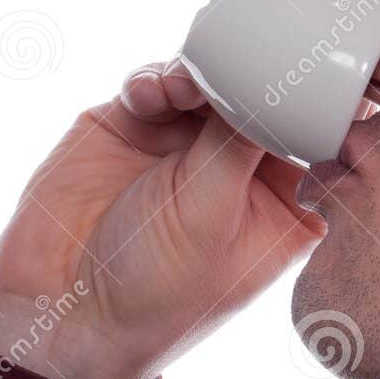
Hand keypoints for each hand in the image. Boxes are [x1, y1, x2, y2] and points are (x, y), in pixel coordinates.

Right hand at [0, 58, 324, 378]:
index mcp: (285, 202)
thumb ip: (240, 139)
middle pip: (261, 96)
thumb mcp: (212, 213)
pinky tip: (147, 96)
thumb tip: (272, 76)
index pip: (314, 135)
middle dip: (248, 77)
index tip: (309, 68)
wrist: (65, 310)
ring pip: (208, 82)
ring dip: (197, 75)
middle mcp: (240, 170)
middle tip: (232, 71)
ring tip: (182, 86)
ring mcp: (187, 147)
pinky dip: (153, 81)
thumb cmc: (156, 288)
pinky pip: (155, 84)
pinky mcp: (136, 128)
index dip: (312, 99)